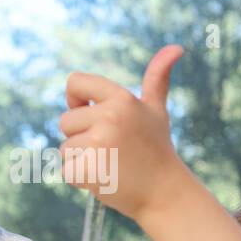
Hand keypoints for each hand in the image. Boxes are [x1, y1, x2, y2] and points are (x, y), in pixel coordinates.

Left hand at [58, 44, 187, 221]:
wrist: (164, 193)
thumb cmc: (156, 149)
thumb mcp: (156, 110)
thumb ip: (157, 78)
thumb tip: (175, 47)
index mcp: (121, 99)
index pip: (75, 82)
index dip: (75, 100)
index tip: (88, 113)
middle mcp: (109, 117)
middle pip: (66, 121)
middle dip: (81, 137)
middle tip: (111, 149)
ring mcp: (98, 143)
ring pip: (65, 149)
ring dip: (82, 160)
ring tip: (111, 164)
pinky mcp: (88, 169)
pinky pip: (66, 170)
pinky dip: (80, 178)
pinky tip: (105, 178)